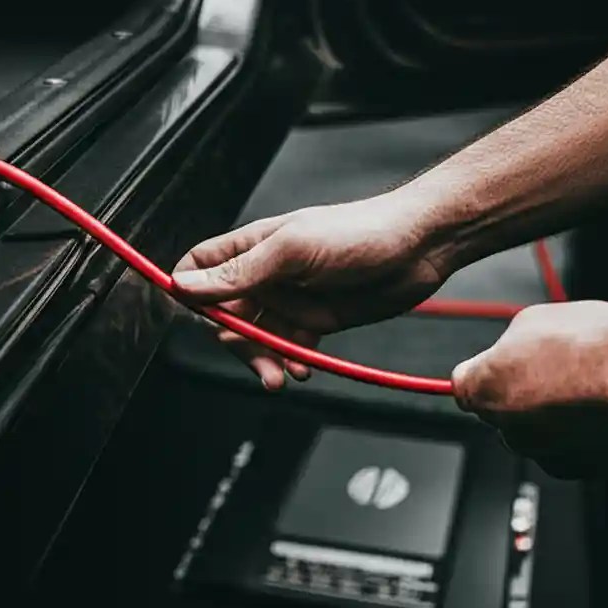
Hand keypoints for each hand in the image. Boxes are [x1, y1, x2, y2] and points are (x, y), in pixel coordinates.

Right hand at [172, 192, 452, 389]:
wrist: (420, 247)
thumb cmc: (362, 231)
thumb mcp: (294, 250)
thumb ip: (241, 272)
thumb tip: (187, 287)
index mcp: (253, 247)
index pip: (199, 269)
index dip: (190, 294)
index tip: (199, 319)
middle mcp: (267, 274)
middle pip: (223, 315)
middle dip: (234, 341)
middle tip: (257, 359)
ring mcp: (291, 298)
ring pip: (256, 338)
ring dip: (262, 359)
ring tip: (281, 375)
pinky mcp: (316, 320)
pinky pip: (289, 348)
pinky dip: (290, 362)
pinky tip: (303, 368)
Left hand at [452, 301, 607, 478]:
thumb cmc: (594, 348)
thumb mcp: (534, 320)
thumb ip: (510, 345)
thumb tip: (512, 350)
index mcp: (484, 391)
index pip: (465, 386)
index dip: (486, 372)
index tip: (496, 367)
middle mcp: (510, 432)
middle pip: (506, 412)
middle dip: (525, 394)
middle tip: (558, 368)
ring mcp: (549, 457)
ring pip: (544, 435)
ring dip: (559, 416)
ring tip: (592, 385)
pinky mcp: (588, 472)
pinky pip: (579, 450)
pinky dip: (589, 435)